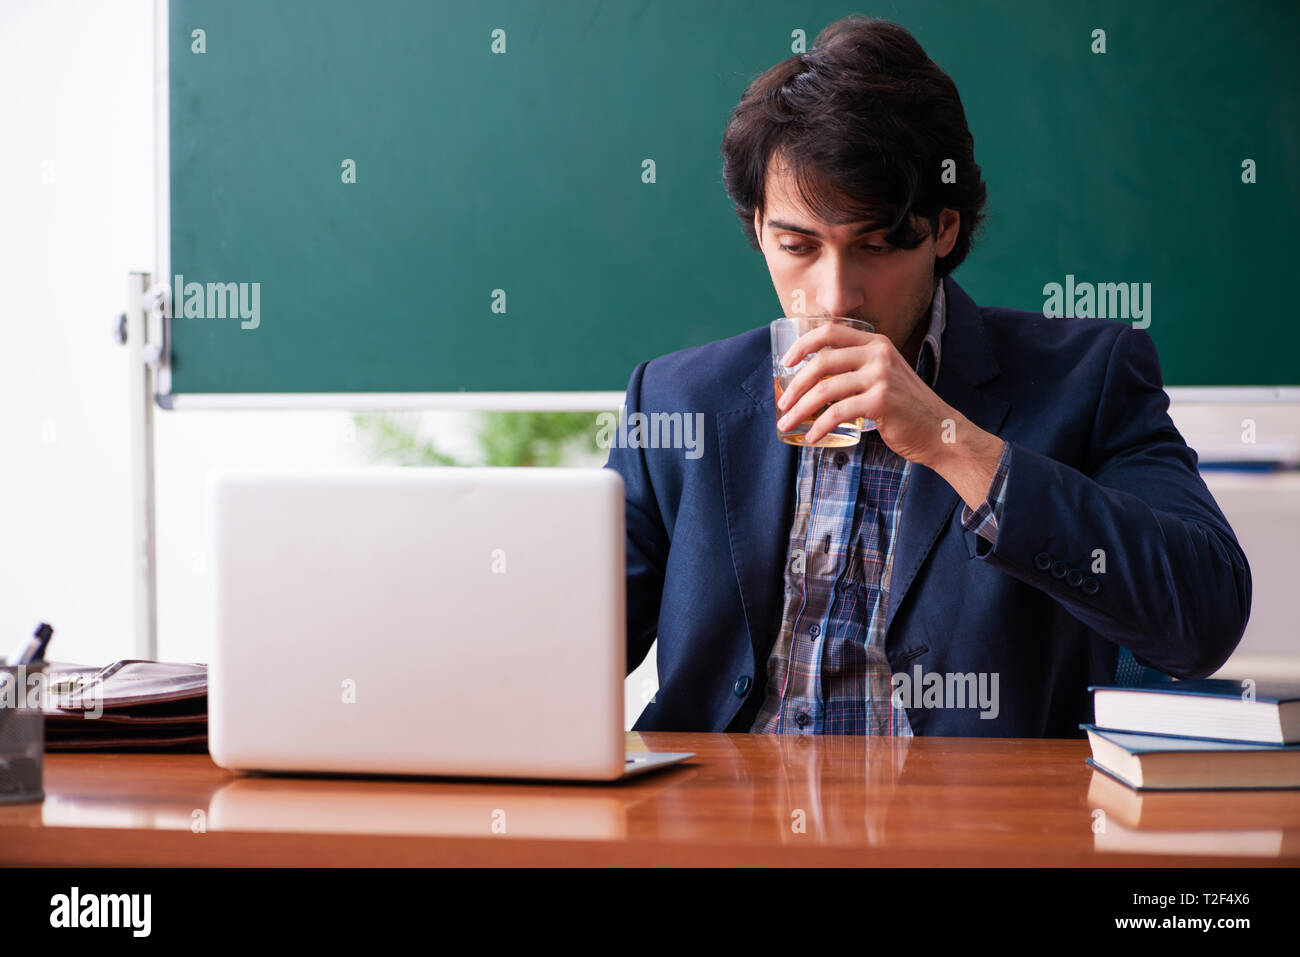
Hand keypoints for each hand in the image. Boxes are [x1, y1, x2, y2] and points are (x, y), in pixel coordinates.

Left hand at [775, 323, 1004, 507]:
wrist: (940, 430)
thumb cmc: (905, 408)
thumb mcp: (883, 377)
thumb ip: (856, 370)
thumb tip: (813, 380)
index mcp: (875, 343)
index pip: (829, 331)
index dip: (802, 345)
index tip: (785, 363)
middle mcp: (877, 354)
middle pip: (822, 362)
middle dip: (795, 385)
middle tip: (782, 405)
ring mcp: (881, 376)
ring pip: (826, 390)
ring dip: (801, 409)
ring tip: (788, 424)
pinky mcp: (881, 401)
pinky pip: (838, 412)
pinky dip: (820, 426)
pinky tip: (812, 437)